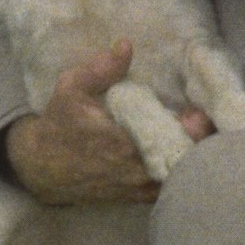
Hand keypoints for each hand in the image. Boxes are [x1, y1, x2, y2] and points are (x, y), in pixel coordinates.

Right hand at [5, 40, 212, 203]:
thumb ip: (101, 70)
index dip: (193, 131)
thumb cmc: (58, 125)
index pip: (170, 142)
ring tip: (199, 135)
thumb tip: (126, 46)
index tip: (199, 114)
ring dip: (192, 158)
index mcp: (122, 146)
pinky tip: (185, 152)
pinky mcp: (137, 198)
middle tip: (203, 121)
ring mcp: (138, 189)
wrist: (41, 167)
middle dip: (199, 143)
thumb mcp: (71, 89)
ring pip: (180, 178)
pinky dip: (182, 172)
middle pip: (183, 163)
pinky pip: (169, 188)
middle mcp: (135, 172)